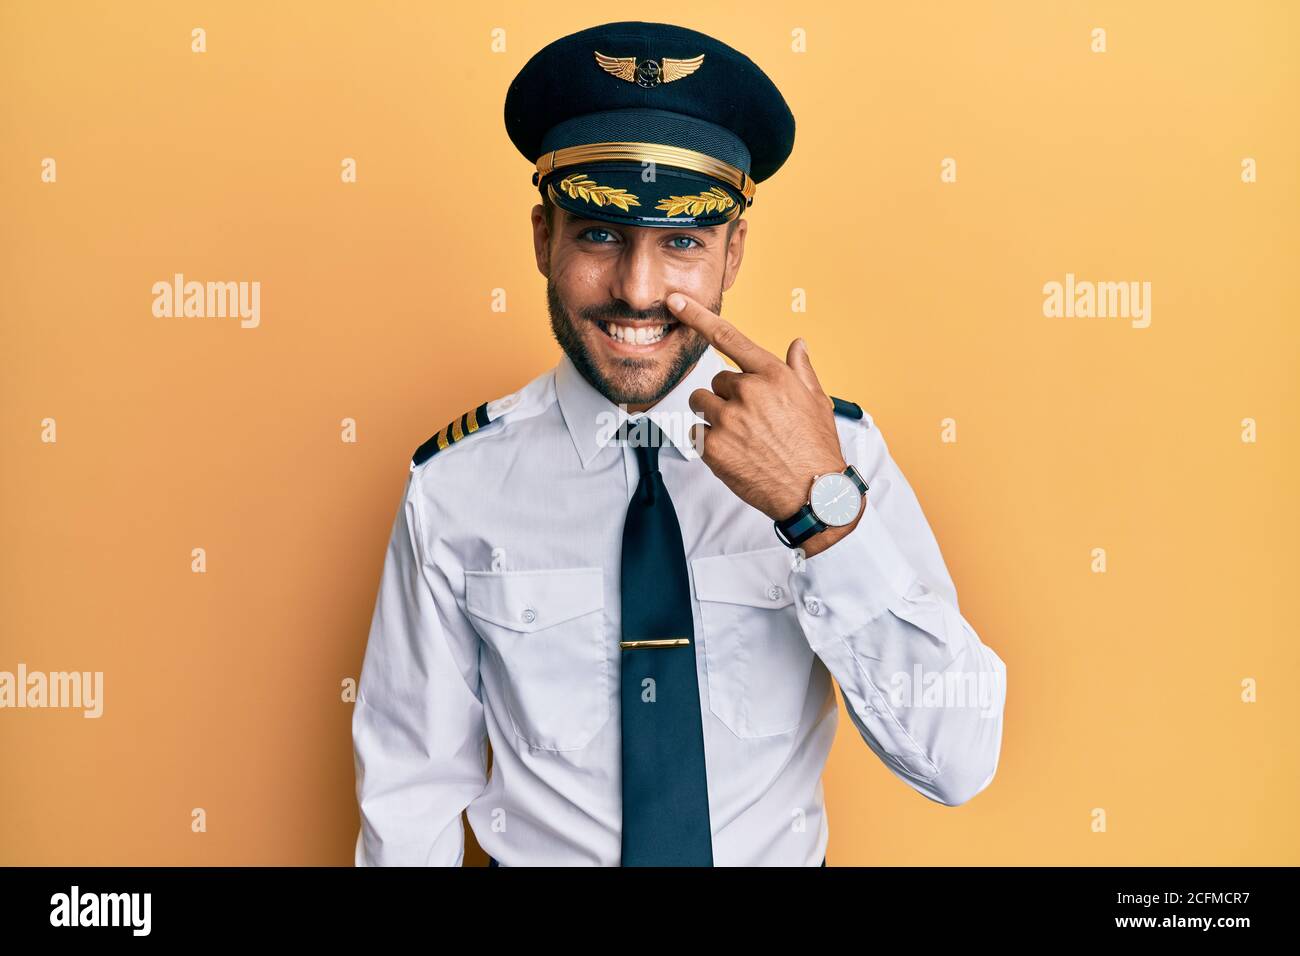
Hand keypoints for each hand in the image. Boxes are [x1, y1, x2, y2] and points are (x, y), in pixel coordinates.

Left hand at [669, 291, 860, 553]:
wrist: (814, 493)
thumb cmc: (817, 448)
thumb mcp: (817, 402)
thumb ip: (800, 370)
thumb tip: (797, 344)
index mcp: (774, 376)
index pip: (729, 337)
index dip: (697, 316)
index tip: (675, 301)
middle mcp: (749, 392)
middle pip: (717, 380)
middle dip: (728, 397)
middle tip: (752, 421)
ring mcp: (729, 420)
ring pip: (702, 404)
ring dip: (715, 416)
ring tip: (743, 437)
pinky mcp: (714, 447)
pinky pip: (698, 433)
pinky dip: (710, 443)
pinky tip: (736, 454)